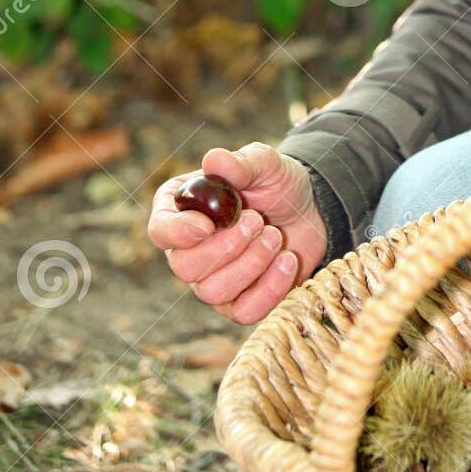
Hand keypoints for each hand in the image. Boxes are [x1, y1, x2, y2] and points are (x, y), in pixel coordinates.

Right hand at [147, 143, 327, 323]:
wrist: (310, 210)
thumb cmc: (277, 183)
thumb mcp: (266, 164)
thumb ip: (242, 162)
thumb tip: (214, 159)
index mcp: (183, 210)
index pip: (160, 230)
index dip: (178, 233)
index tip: (208, 225)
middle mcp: (190, 249)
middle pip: (185, 267)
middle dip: (227, 246)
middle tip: (257, 221)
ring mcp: (212, 280)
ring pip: (212, 292)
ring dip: (251, 263)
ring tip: (276, 236)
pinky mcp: (239, 303)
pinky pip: (244, 312)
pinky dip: (270, 288)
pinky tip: (288, 260)